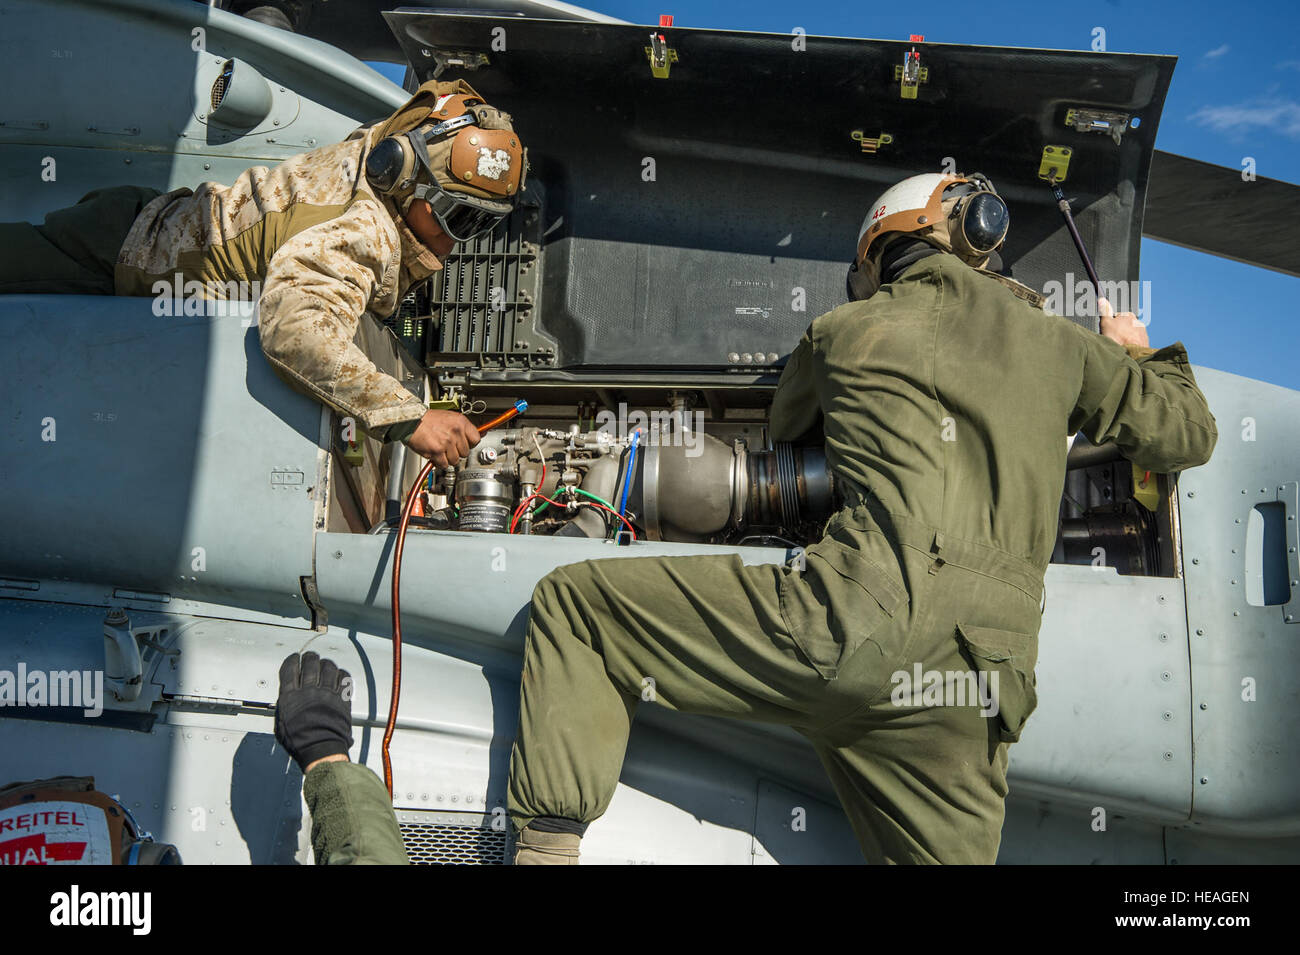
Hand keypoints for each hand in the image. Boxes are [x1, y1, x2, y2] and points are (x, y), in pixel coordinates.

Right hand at [274, 652, 353, 772]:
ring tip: (325, 663)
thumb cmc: (300, 742)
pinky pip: (344, 678)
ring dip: (326, 663)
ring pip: (328, 668)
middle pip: (310, 664)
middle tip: (311, 657)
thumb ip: (286, 706)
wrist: (321, 749)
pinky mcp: (342, 698)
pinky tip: (339, 674)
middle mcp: (308, 691)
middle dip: (310, 657)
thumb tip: (288, 697)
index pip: (289, 670)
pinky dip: (341, 673)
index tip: (294, 658)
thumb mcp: (282, 724)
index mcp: (291, 697)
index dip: (292, 660)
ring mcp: (327, 693)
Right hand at [405, 409, 480, 467]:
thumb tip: (478, 435)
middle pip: (465, 452)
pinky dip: (439, 462)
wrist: (411, 420)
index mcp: (460, 422)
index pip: (476, 439)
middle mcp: (455, 432)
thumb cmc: (427, 419)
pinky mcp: (437, 451)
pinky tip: (436, 455)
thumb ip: (462, 427)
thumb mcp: (450, 417)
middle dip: (457, 452)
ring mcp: (447, 442)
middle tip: (448, 447)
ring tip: (441, 450)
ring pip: (455, 460)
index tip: (465, 445)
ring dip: (448, 458)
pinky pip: (444, 464)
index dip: (470, 444)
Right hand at [1099, 297, 1148, 348]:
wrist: (1131, 354)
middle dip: (1120, 330)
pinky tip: (1126, 348)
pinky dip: (1132, 344)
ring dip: (1127, 338)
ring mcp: (1142, 332)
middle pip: (1125, 325)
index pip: (1118, 316)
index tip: (1109, 330)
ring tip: (1120, 344)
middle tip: (1114, 338)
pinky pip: (1137, 341)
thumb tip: (1102, 300)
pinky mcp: (1145, 341)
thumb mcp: (1106, 323)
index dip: (1111, 323)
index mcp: (1128, 315)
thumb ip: (1105, 311)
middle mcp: (1137, 322)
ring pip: (1132, 333)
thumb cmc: (1119, 339)